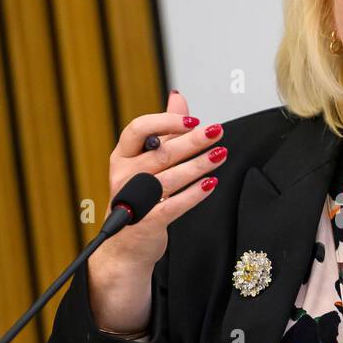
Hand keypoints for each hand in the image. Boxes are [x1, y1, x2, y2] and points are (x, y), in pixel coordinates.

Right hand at [89, 90, 225, 331]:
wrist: (125, 245)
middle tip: (217, 132)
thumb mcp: (146, 160)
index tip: (193, 120)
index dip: (166, 121)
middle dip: (192, 141)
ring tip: (221, 154)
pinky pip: (174, 205)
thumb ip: (163, 130)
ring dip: (199, 165)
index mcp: (122, 156)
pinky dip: (194, 195)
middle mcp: (123, 175)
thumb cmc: (139, 197)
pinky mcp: (146, 222)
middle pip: (161, 152)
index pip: (138, 129)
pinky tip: (211, 184)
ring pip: (170, 177)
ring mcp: (133, 200)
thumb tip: (178, 96)